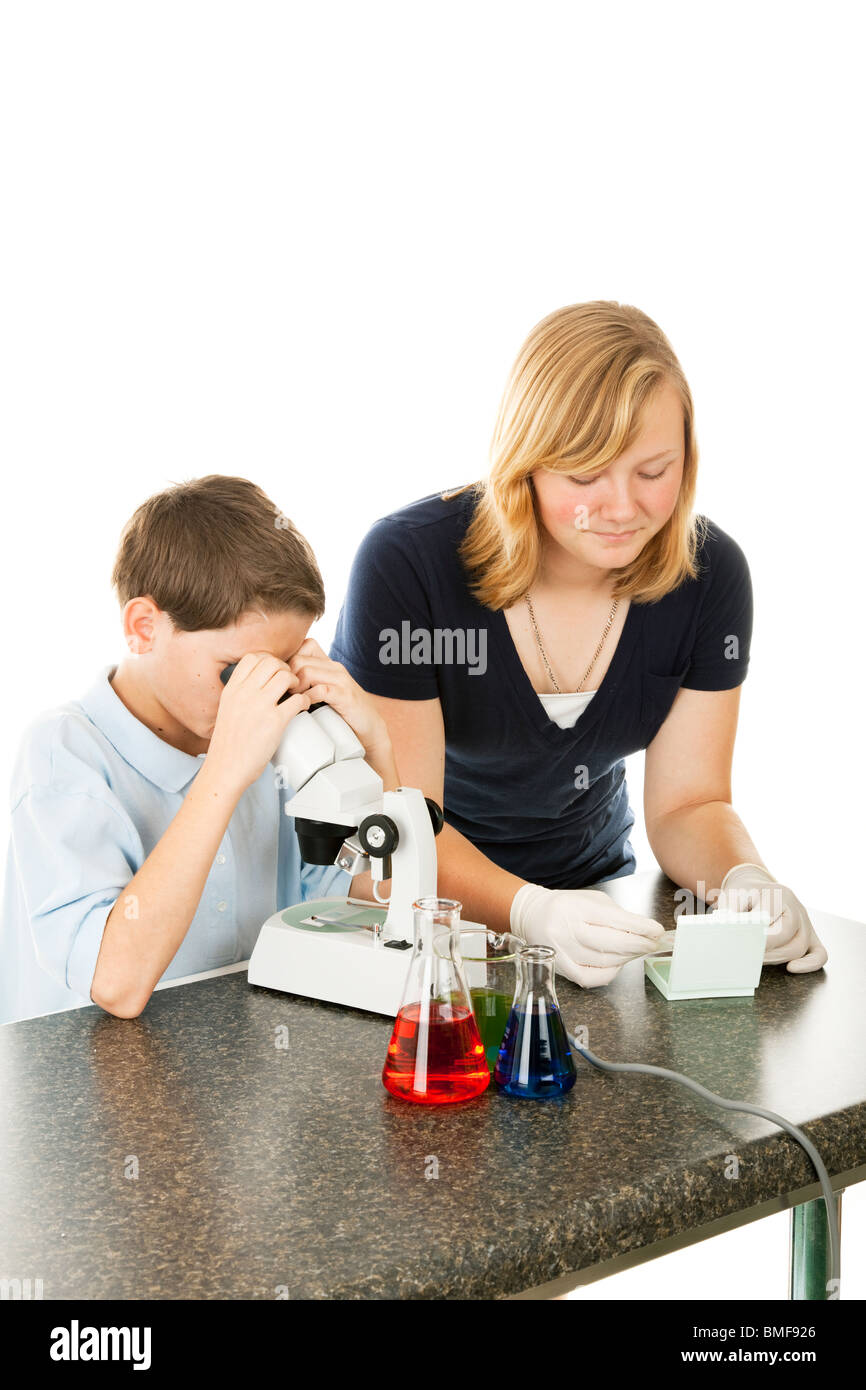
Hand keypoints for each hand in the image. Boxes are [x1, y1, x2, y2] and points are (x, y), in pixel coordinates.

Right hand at [206, 652, 310, 792]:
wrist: (225, 769)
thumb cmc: (228, 745)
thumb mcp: (227, 710)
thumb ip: (240, 694)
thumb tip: (257, 684)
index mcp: (231, 690)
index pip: (252, 658)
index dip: (268, 660)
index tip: (275, 671)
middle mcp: (244, 694)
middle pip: (271, 662)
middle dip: (285, 669)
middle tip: (289, 682)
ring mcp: (259, 706)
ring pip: (285, 676)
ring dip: (296, 682)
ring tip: (296, 692)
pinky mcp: (274, 722)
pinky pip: (297, 699)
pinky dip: (305, 700)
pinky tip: (302, 706)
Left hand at [288, 639, 394, 769]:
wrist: (369, 727)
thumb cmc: (341, 712)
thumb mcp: (324, 692)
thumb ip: (308, 683)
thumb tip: (279, 683)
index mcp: (329, 664)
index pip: (304, 645)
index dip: (290, 660)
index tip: (286, 680)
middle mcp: (335, 667)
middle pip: (299, 659)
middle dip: (288, 677)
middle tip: (287, 694)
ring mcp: (342, 680)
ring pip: (306, 672)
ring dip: (296, 688)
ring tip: (295, 701)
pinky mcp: (345, 696)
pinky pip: (320, 690)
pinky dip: (308, 699)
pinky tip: (306, 707)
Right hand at [510, 883, 666, 987]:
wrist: (532, 915)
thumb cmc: (567, 906)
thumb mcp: (591, 900)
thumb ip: (617, 914)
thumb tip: (645, 931)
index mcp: (576, 908)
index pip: (615, 920)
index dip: (640, 928)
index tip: (657, 931)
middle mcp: (566, 929)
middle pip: (611, 943)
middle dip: (638, 945)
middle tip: (653, 943)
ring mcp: (562, 951)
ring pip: (603, 961)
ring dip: (627, 958)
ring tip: (637, 951)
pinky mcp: (560, 968)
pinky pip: (590, 978)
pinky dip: (609, 974)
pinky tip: (617, 965)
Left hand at [715, 862, 827, 973]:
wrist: (755, 891)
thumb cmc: (743, 896)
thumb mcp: (732, 896)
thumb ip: (731, 911)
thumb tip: (730, 931)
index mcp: (779, 894)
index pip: (770, 917)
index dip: (755, 934)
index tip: (741, 943)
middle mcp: (797, 908)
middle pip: (787, 935)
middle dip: (766, 949)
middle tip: (747, 955)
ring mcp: (807, 923)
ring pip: (799, 947)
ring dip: (777, 958)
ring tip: (758, 960)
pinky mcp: (811, 937)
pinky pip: (820, 954)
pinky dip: (810, 964)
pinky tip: (792, 968)